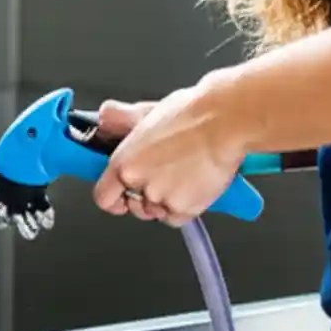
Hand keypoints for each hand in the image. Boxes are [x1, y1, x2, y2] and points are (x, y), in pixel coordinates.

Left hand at [92, 81, 249, 226]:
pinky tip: (193, 185)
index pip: (103, 197)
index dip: (113, 199)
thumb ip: (121, 118)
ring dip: (165, 201)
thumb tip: (105, 117)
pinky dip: (185, 208)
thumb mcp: (147, 112)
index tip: (120, 196)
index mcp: (123, 163)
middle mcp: (138, 184)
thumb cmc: (192, 115)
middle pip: (133, 206)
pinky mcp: (186, 208)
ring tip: (181, 175)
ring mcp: (162, 198)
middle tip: (162, 176)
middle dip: (144, 196)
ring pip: (156, 212)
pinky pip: (177, 218)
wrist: (227, 122)